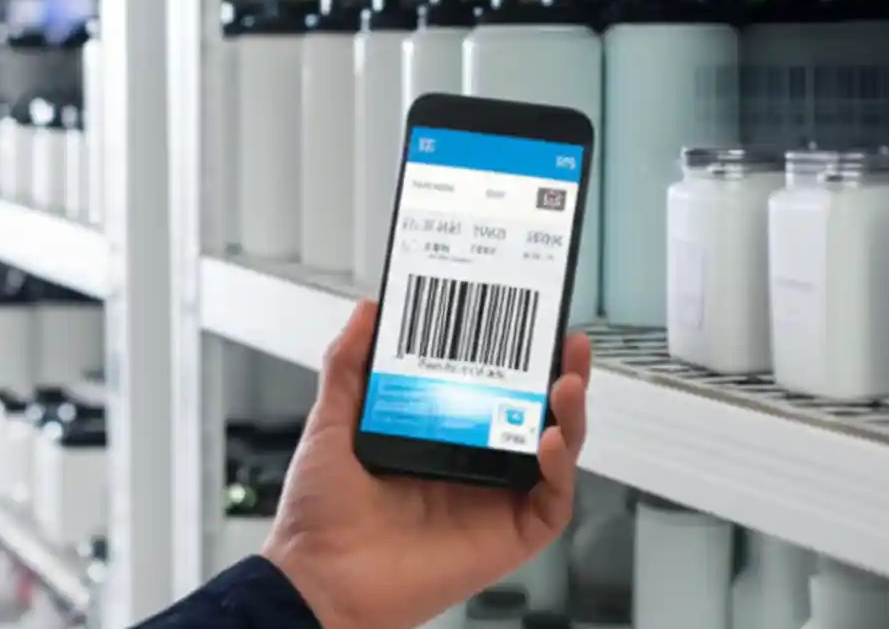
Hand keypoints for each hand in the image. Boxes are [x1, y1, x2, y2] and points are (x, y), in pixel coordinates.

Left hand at [262, 301, 590, 628]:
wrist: (317, 576)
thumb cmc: (319, 513)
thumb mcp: (331, 423)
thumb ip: (347, 367)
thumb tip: (367, 311)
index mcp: (438, 438)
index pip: (491, 390)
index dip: (515, 358)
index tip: (524, 321)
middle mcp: (472, 466)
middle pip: (534, 416)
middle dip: (560, 378)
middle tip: (568, 343)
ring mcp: (493, 502)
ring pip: (556, 455)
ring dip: (571, 416)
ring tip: (566, 382)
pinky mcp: (507, 537)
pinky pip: (551, 502)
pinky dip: (560, 471)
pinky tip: (548, 440)